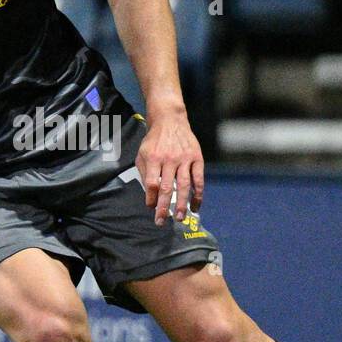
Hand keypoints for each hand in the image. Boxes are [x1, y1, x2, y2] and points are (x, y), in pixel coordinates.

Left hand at [136, 107, 204, 224]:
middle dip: (164, 207)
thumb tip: (150, 197)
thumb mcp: (142, 153)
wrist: (170, 120)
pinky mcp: (197, 158)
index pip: (151, 183)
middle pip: (167, 188)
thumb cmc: (154, 140)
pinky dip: (198, 194)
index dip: (151, 198)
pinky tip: (196, 206)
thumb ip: (144, 174)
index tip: (151, 209)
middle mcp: (169, 159)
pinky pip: (199, 179)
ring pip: (184, 185)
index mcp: (153, 158)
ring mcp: (184, 158)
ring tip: (179, 218)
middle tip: (161, 221)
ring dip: (182, 204)